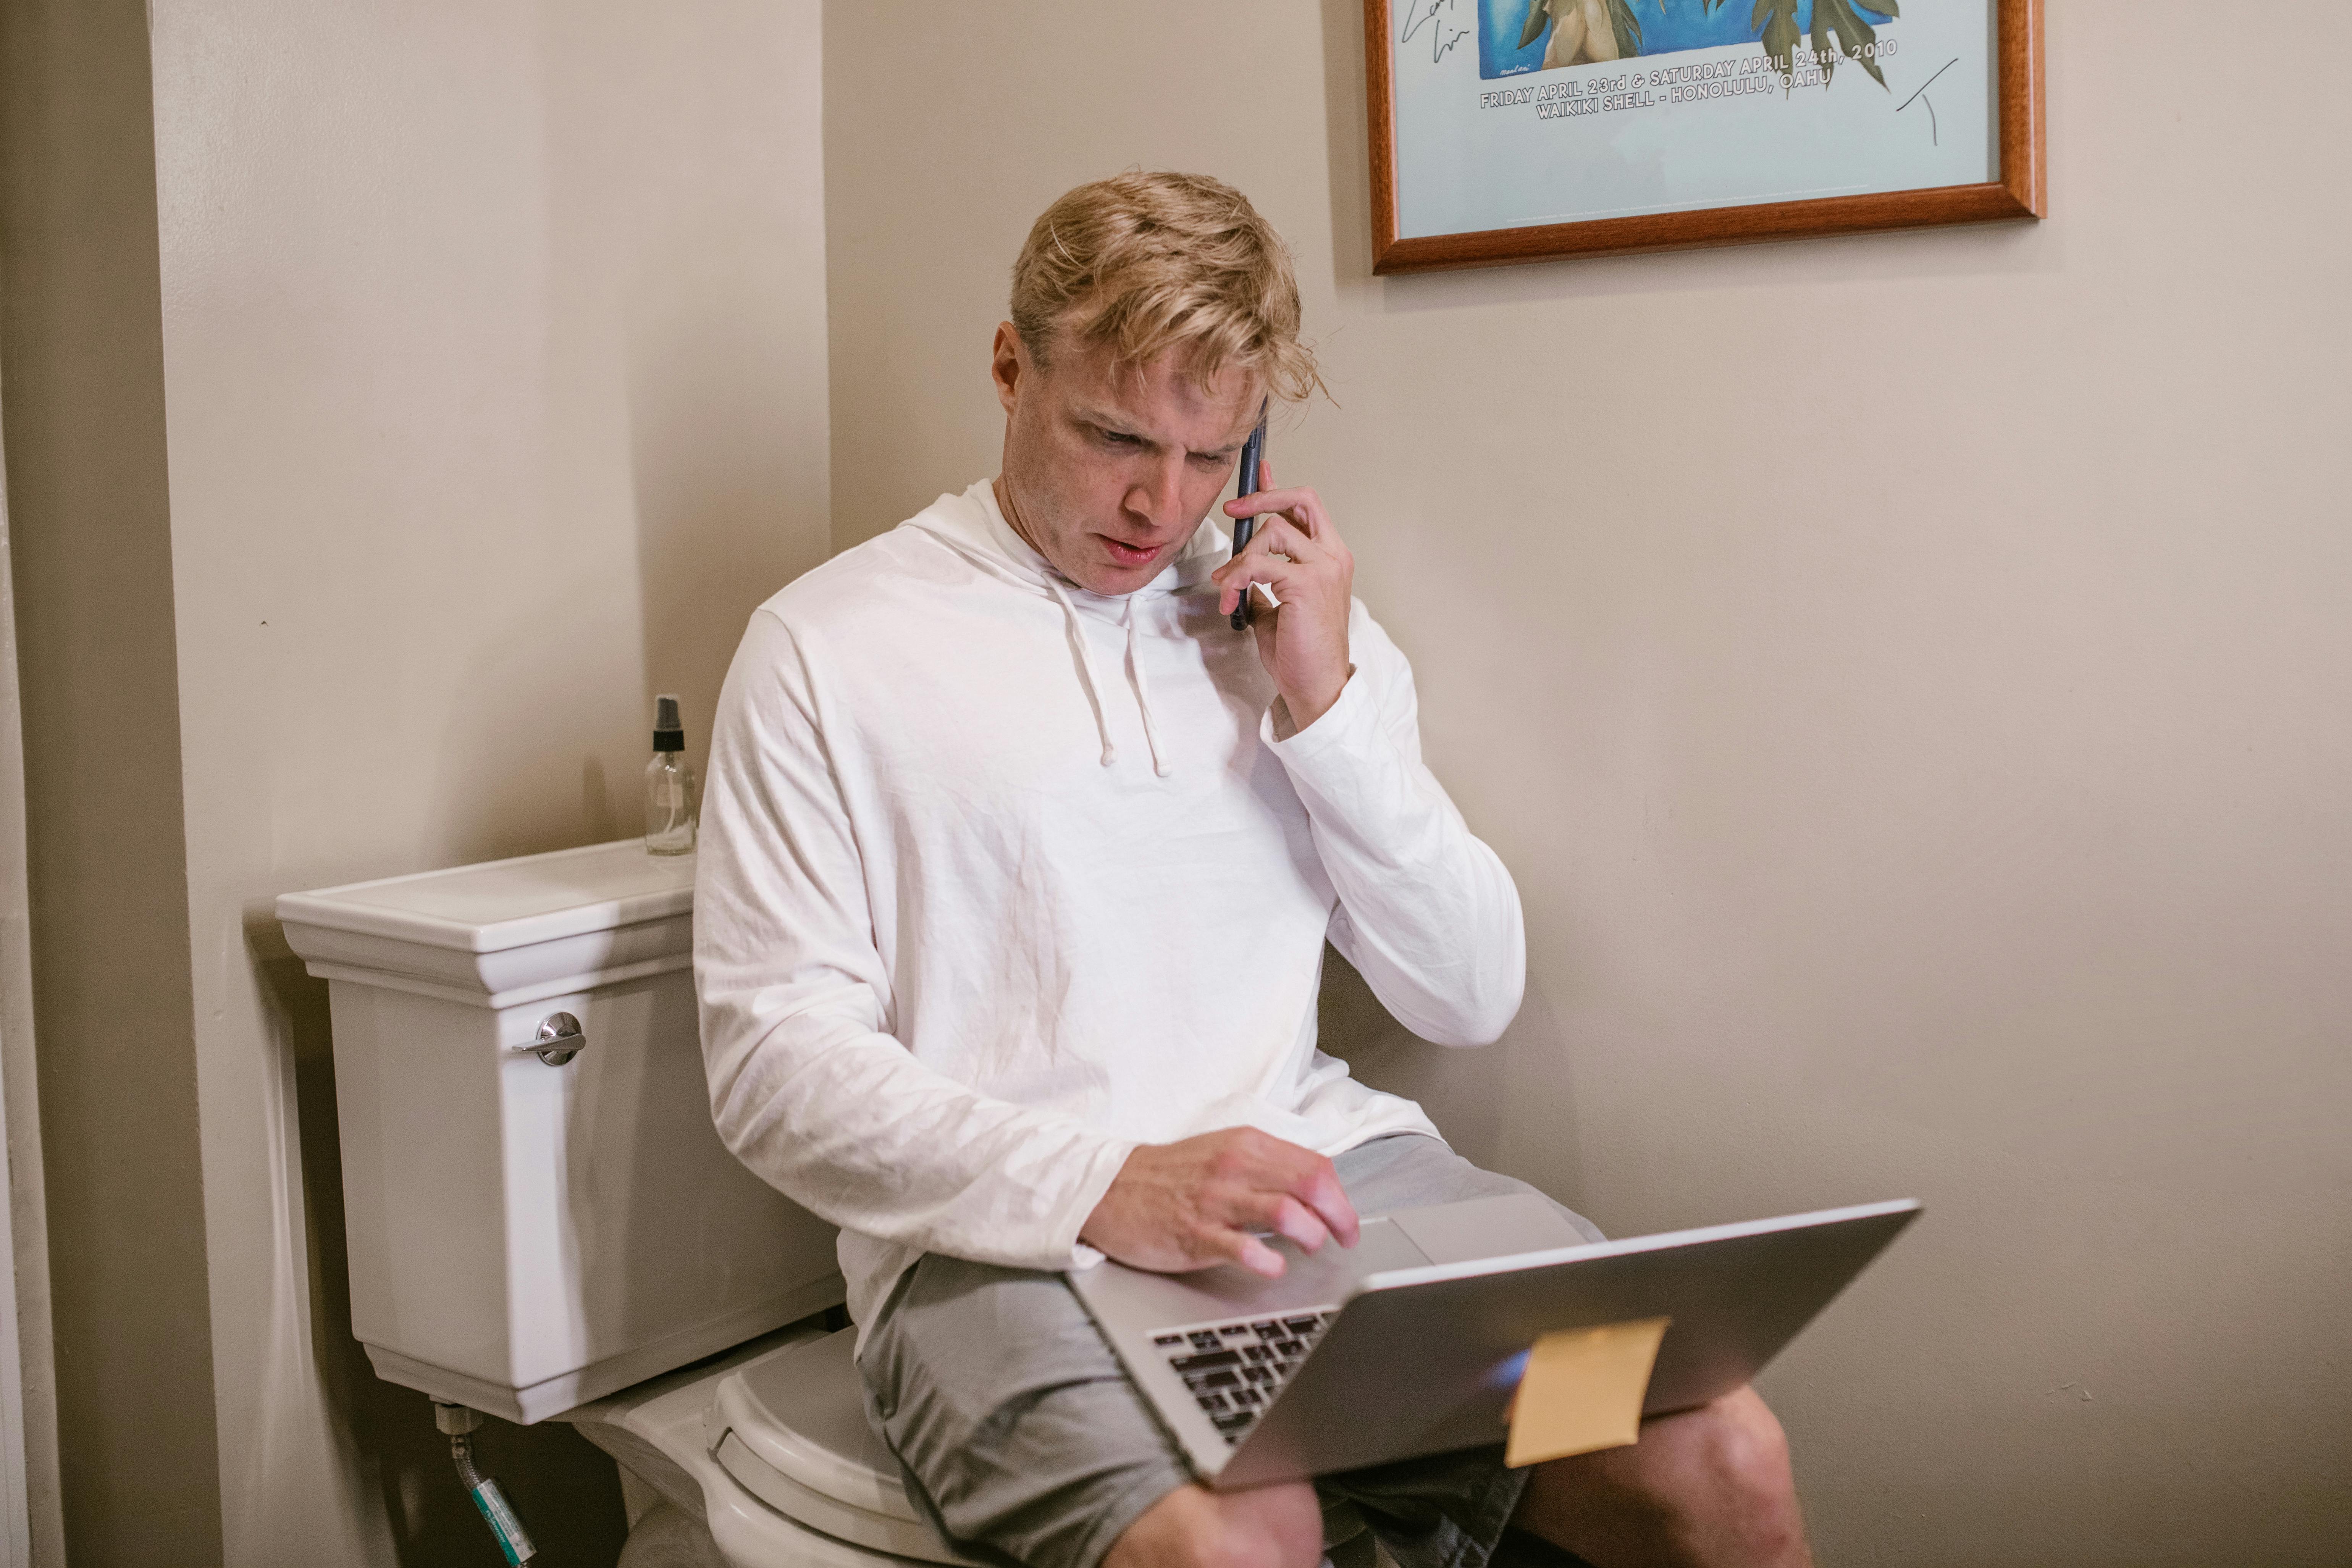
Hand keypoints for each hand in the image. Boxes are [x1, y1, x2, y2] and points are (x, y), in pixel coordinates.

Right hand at [1081, 1128, 1361, 1276]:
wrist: (1109, 1189)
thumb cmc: (1170, 1175)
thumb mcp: (1223, 1152)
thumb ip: (1266, 1166)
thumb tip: (1313, 1191)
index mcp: (1247, 1144)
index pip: (1316, 1165)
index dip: (1341, 1198)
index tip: (1346, 1221)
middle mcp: (1236, 1166)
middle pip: (1312, 1185)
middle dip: (1340, 1218)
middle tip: (1343, 1240)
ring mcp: (1216, 1200)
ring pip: (1287, 1212)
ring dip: (1311, 1236)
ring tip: (1309, 1250)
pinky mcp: (1196, 1233)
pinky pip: (1245, 1249)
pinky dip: (1270, 1262)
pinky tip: (1273, 1267)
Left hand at [1210, 462, 1353, 731]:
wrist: (1317, 686)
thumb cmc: (1299, 651)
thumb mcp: (1278, 604)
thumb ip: (1266, 577)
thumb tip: (1242, 563)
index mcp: (1331, 558)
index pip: (1307, 508)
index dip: (1280, 488)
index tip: (1261, 471)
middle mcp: (1333, 556)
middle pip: (1300, 500)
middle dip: (1261, 498)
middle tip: (1232, 512)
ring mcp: (1323, 568)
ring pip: (1272, 531)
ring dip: (1240, 557)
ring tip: (1227, 587)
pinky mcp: (1306, 584)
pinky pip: (1258, 564)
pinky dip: (1236, 578)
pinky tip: (1231, 601)